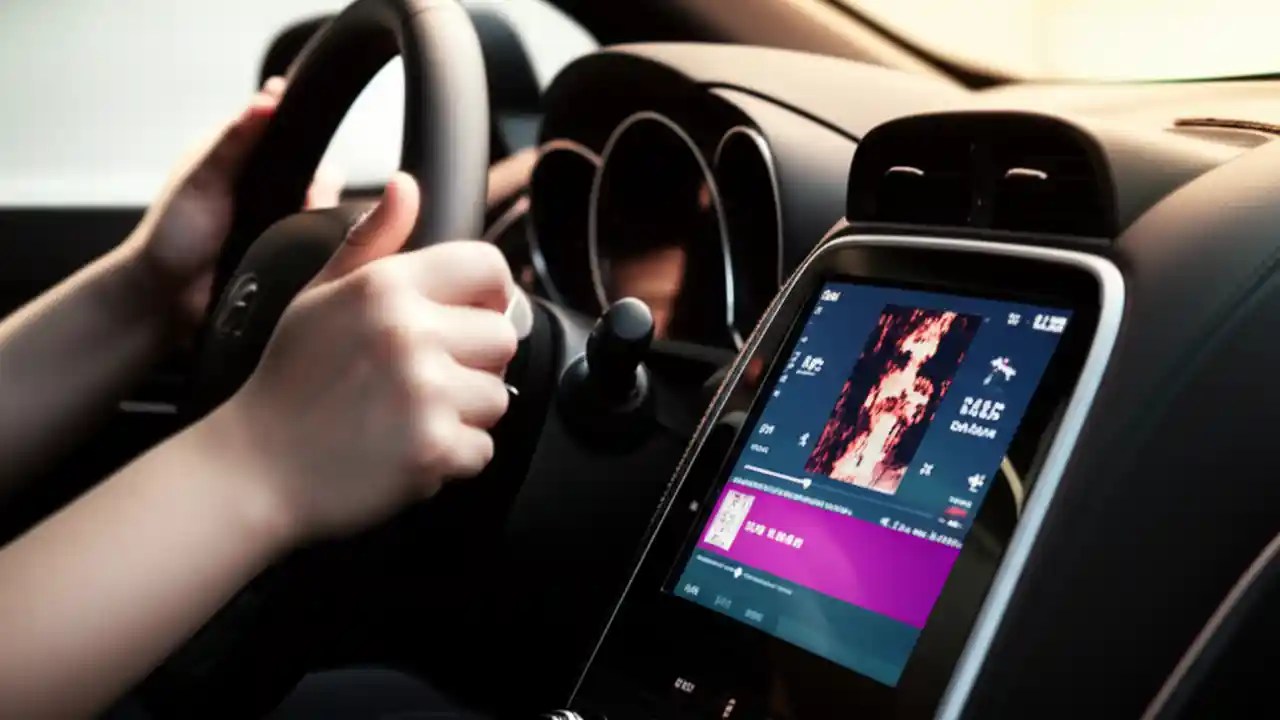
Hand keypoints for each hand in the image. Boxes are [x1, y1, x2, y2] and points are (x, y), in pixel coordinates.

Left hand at [123, 77, 342, 336]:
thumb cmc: (172, 236)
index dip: (307, 132)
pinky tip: (320, 246)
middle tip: (310, 198)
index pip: (287, 127)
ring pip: (323, 204)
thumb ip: (235, 140)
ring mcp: (278, 218)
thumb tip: (270, 95)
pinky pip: (320, 238)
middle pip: (314, 168)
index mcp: (238, 155)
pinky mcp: (289, 249)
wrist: (167, 301)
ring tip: (308, 226)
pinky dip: (323, 239)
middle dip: (320, 182)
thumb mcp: (201, 179)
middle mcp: (263, 183)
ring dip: (322, 212)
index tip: (318, 144)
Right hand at [209, 172, 518, 542]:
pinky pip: (484, 448)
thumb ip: (372, 238)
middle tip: (425, 377)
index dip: (490, 294)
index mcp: (386, 287)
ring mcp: (425, 392)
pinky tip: (406, 448)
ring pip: (498, 396)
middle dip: (474, 361)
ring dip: (464, 413)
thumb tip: (407, 186)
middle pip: (503, 336)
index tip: (470, 316)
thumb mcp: (319, 294)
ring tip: (409, 415)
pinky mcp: (434, 448)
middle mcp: (410, 333)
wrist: (255, 468)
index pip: (488, 267)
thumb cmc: (289, 382)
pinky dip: (453, 457)